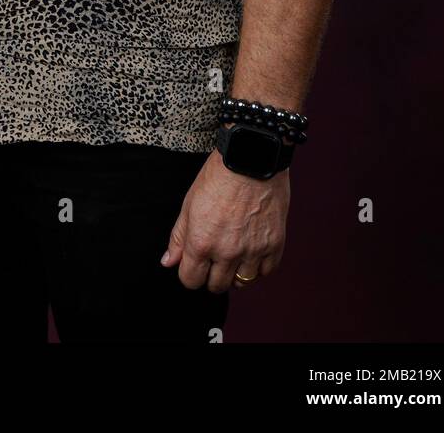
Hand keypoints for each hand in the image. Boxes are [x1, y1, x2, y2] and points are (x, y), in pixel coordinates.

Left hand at [160, 146, 288, 292]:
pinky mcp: (275, 244)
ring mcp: (253, 250)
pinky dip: (259, 265)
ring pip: (242, 282)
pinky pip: (266, 271)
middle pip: (216, 286)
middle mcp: (227, 251)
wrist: (251, 156)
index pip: (190, 280)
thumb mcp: (189, 203)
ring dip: (236, 271)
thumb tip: (168, 262)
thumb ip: (179, 236)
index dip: (190, 273)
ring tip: (235, 251)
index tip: (195, 263)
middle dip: (212, 274)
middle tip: (215, 256)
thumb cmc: (218, 175)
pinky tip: (253, 249)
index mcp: (201, 241)